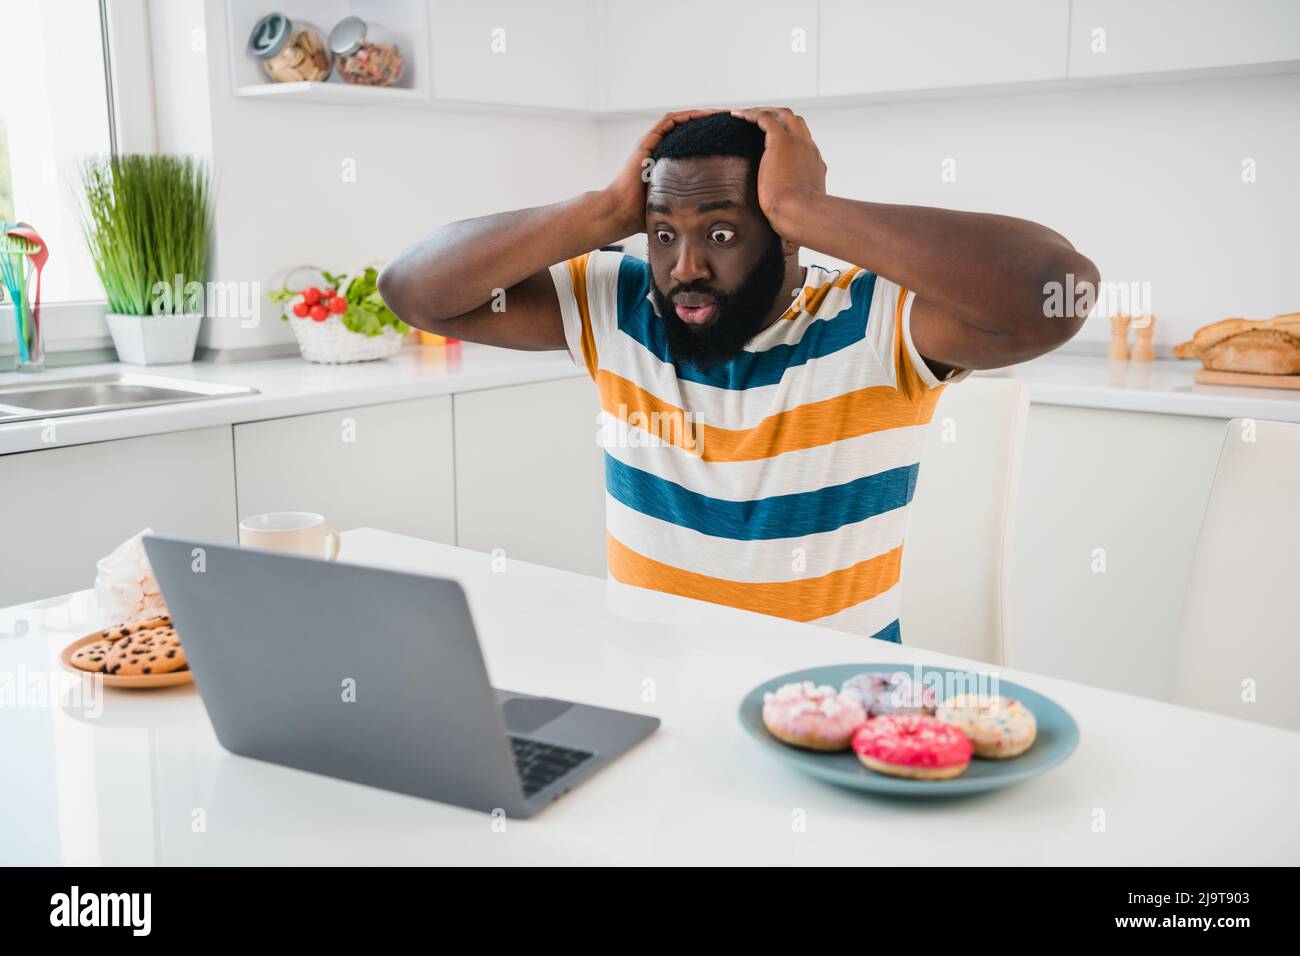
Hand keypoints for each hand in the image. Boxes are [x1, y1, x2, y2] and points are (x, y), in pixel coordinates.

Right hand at [602, 108, 729, 236]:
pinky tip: (706, 115)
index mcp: (669, 161)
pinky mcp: (647, 142)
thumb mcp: (677, 206)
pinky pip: (670, 121)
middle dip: (711, 122)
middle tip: (734, 120)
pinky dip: (688, 116)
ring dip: (703, 114)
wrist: (621, 213)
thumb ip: (692, 204)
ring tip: (724, 113)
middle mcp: (660, 148)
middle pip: (690, 126)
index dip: (713, 136)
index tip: (734, 136)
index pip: (694, 141)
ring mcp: (653, 143)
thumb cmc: (644, 215)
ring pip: (682, 119)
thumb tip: (717, 218)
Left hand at [729, 107, 826, 229]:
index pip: (804, 143)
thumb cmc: (801, 221)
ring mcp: (797, 143)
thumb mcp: (802, 212)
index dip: (789, 138)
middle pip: (796, 122)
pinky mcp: (782, 141)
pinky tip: (736, 115)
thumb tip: (790, 234)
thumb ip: (796, 211)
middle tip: (758, 122)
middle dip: (778, 119)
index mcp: (815, 165)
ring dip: (764, 112)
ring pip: (782, 114)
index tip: (772, 142)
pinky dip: (751, 114)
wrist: (803, 215)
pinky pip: (765, 118)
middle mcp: (809, 149)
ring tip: (745, 115)